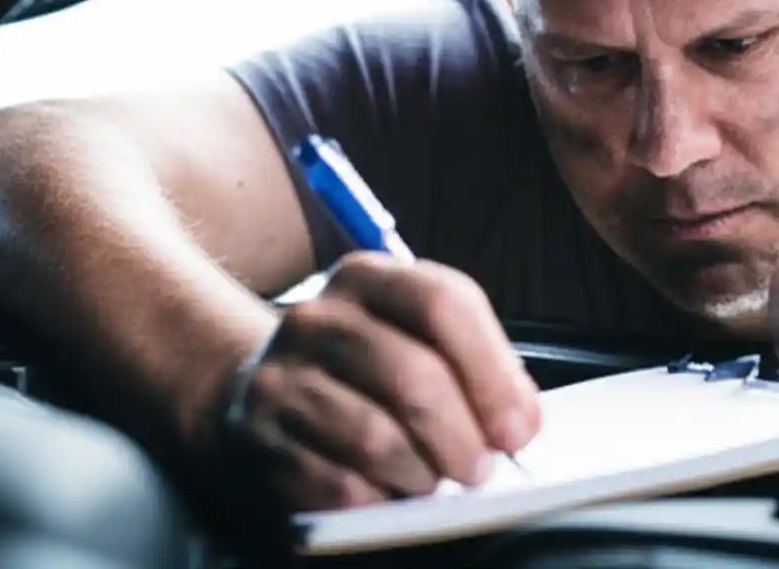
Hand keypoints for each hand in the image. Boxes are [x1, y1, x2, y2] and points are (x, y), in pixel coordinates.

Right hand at [223, 253, 539, 511]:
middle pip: (413, 376)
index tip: (517, 427)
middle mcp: (318, 319)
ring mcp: (280, 377)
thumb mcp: (419, 338)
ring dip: (421, 472)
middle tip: (481, 468)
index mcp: (368, 278)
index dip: (491, 372)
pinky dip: (377, 499)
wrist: (269, 393)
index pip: (443, 304)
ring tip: (432, 478)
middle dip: (462, 435)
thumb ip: (478, 365)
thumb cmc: (367, 368)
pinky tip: (386, 491)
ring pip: (376, 437)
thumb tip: (519, 420)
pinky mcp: (259, 440)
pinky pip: (338, 485)